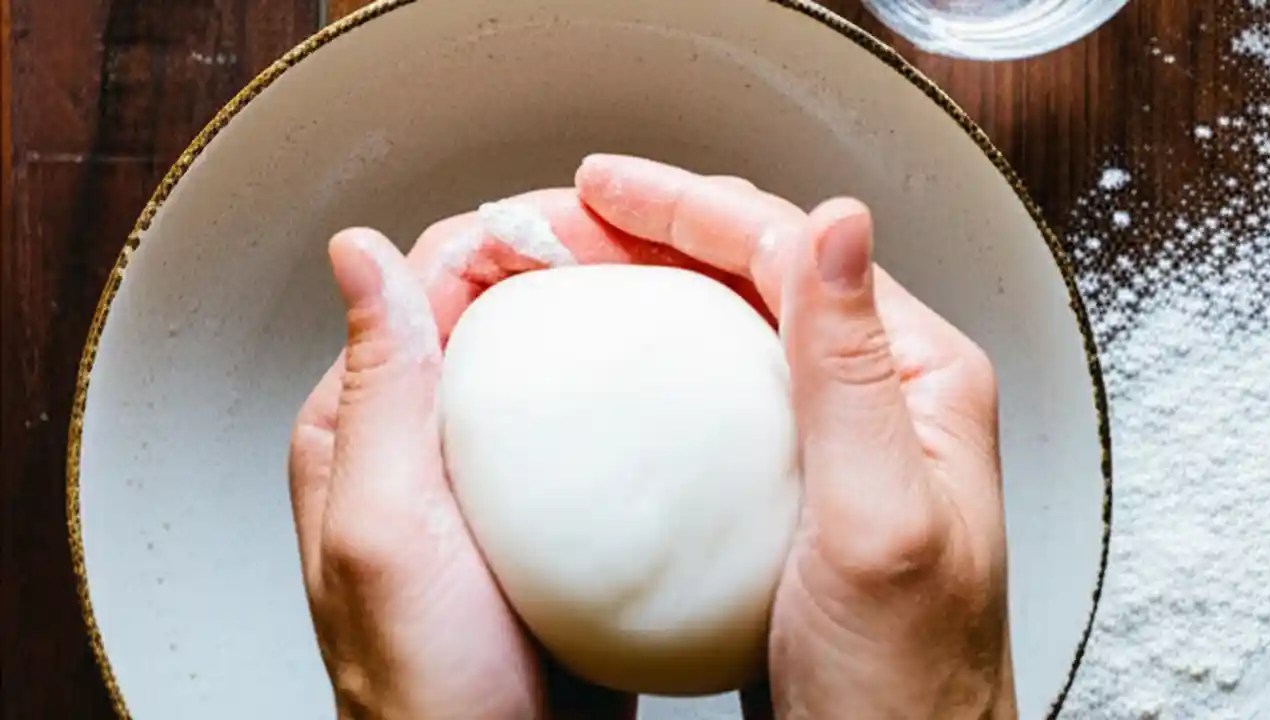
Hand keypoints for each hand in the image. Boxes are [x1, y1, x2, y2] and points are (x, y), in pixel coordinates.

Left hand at [289, 217, 678, 718]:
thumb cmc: (426, 690)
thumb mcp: (388, 533)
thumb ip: (379, 392)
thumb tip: (358, 254)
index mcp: (359, 429)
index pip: (428, 282)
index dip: (510, 234)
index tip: (592, 226)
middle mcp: (415, 442)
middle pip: (493, 312)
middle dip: (569, 266)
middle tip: (652, 257)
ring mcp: (483, 479)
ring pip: (542, 364)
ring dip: (603, 323)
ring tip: (675, 301)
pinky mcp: (540, 517)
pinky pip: (582, 429)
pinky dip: (624, 395)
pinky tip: (675, 393)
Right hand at [574, 155, 1015, 718]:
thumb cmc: (907, 679)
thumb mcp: (877, 523)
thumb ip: (854, 374)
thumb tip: (838, 226)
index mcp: (922, 380)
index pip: (796, 249)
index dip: (690, 205)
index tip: (601, 189)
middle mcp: (886, 394)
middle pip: (765, 268)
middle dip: (666, 223)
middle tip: (570, 215)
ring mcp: (838, 436)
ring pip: (737, 319)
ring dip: (659, 278)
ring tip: (580, 264)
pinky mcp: (795, 481)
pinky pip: (723, 387)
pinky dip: (663, 354)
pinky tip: (616, 362)